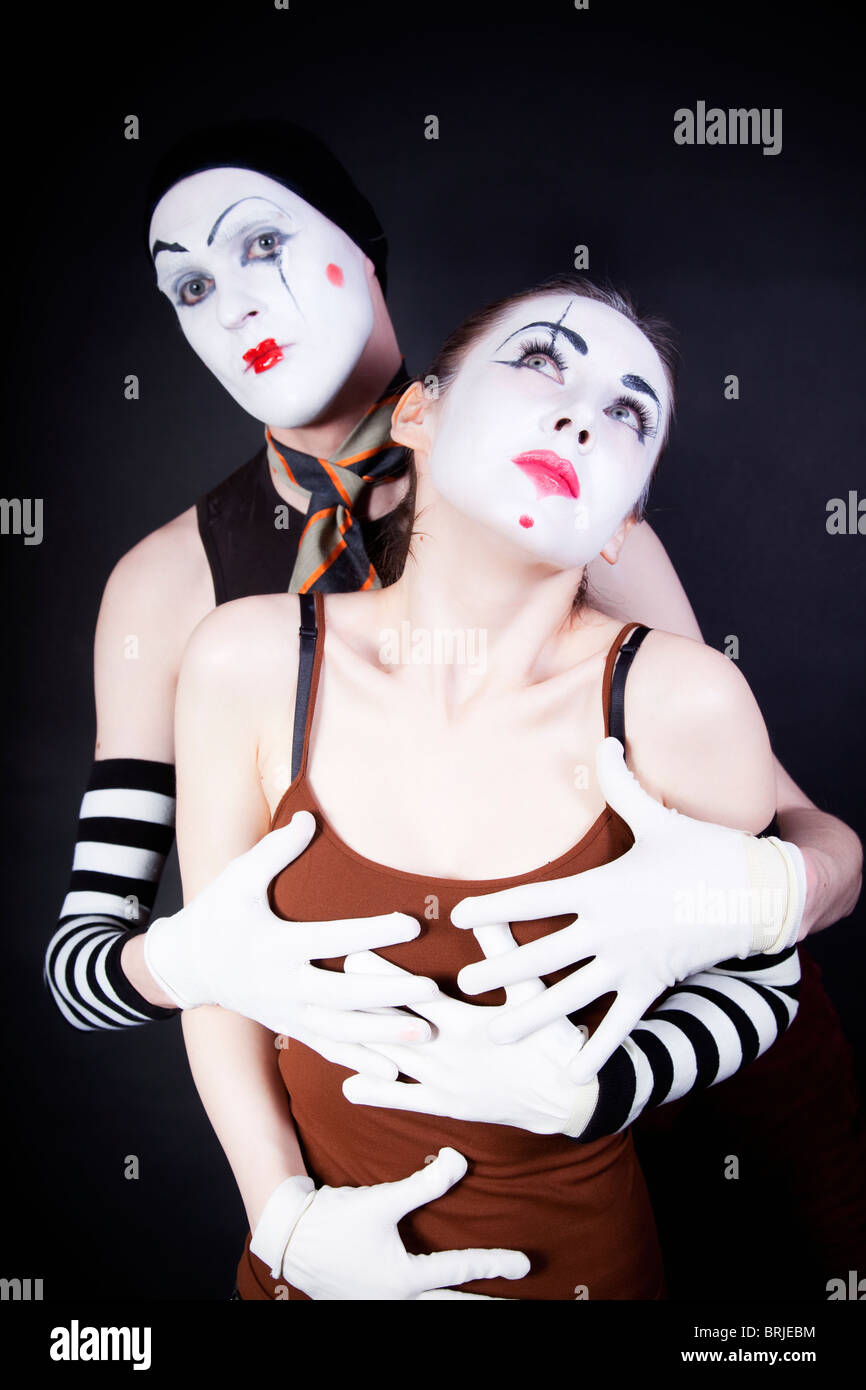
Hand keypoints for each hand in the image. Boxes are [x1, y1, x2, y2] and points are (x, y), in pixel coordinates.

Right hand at [144, 811, 436, 1077]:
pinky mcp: (290, 1029)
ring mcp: (287, 1013)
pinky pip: (328, 1050)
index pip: (332, 939)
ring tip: (425, 1033)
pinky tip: (394, 1073)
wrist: (187, 965)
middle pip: (343, 996)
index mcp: (276, 945)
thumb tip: (311, 817)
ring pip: (340, 1032)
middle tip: (432, 990)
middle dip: (388, 994)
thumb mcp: (239, 877)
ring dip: (383, 1035)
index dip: (372, 933)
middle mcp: (283, 985)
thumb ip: (276, 850)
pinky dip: (360, 1062)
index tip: (412, 924)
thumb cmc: (218, 913)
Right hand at [250, 1147, 529, 1299]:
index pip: (460, 1270)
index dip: (495, 1264)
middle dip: (486, 1305)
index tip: (524, 1265)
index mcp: (404, 1279)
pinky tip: (436, 1294)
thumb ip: (423, 1183)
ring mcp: (381, 1305)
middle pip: (452, 1307)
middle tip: (520, 1303)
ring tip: (484, 1301)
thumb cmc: (334, 1221)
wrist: (287, 1238)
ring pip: (431, 1308)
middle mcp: (397, 1300)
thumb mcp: (381, 1201)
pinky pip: (411, 1305)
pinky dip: (431, 1301)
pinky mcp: (367, 1302)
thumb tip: (459, 1160)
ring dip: (457, 1303)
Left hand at [340, 924, 597, 1136]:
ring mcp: (445, 1084)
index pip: (414, 996)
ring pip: (391, 1061)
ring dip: (357, 1043)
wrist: (571, 1098)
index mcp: (465, 1024)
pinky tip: (348, 1086)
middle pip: (392, 1028)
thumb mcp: (531, 989)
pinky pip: (406, 1102)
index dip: (382, 976)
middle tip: (321, 987)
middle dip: (355, 1006)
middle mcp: (447, 1055)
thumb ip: (503, 949)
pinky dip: (378, 1093)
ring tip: (324, 1027)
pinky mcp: (448, 1106)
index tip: (352, 954)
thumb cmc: (553, 1037)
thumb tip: (479, 910)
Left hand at [450, 738, 805, 1083]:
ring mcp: (630, 962)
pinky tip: (572, 1072)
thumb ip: (623, 784)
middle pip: (542, 955)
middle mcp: (609, 929)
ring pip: (571, 997)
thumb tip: (606, 738)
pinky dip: (597, 1049)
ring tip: (496, 1036)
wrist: (759, 894)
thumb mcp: (660, 818)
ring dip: (531, 1017)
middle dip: (500, 973)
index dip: (497, 907)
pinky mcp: (653, 985)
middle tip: (463, 987)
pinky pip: (620, 1023)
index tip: (462, 916)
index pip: (536, 898)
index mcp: (603, 888)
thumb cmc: (706, 852)